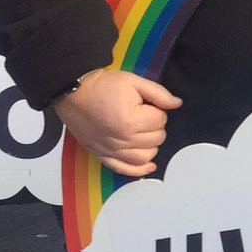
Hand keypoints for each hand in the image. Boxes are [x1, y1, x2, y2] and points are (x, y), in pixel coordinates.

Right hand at [51, 69, 181, 175]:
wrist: (74, 93)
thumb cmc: (103, 86)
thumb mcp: (134, 82)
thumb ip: (159, 94)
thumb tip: (177, 104)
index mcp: (130, 120)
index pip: (161, 121)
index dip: (158, 110)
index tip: (146, 105)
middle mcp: (121, 139)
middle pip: (156, 139)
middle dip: (155, 126)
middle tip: (144, 115)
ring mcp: (111, 150)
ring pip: (146, 156)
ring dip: (151, 145)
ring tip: (144, 132)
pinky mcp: (102, 156)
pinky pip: (124, 169)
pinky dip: (139, 170)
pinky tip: (149, 165)